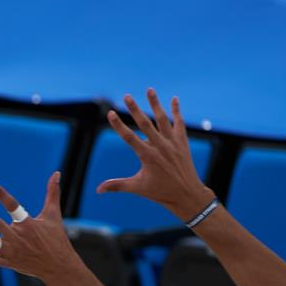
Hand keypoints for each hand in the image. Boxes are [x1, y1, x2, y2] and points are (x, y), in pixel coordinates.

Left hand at [0, 173, 89, 285]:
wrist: (58, 266)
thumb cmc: (57, 238)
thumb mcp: (54, 214)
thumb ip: (52, 193)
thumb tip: (57, 173)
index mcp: (28, 224)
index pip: (13, 207)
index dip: (3, 196)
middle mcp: (18, 236)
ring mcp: (12, 250)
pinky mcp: (8, 261)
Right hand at [98, 88, 215, 219]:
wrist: (188, 195)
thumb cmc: (161, 192)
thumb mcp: (137, 188)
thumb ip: (117, 185)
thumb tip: (98, 190)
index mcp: (147, 157)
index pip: (129, 138)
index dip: (119, 125)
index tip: (110, 113)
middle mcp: (160, 147)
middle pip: (145, 124)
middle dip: (135, 109)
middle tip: (127, 96)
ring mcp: (173, 143)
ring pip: (163, 119)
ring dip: (156, 104)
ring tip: (149, 90)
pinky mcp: (182, 142)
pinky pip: (179, 123)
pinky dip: (177, 111)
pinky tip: (174, 99)